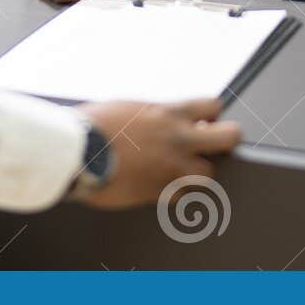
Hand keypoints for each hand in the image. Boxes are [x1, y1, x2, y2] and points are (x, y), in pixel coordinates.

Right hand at [71, 99, 241, 208]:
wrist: (74, 151)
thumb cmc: (91, 126)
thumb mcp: (126, 108)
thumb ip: (151, 115)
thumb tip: (159, 118)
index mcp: (167, 112)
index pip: (213, 106)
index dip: (211, 117)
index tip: (200, 125)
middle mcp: (177, 138)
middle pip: (229, 137)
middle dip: (224, 143)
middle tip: (208, 149)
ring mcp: (171, 167)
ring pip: (209, 174)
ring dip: (195, 175)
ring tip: (174, 174)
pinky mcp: (159, 192)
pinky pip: (182, 198)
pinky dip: (174, 196)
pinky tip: (157, 190)